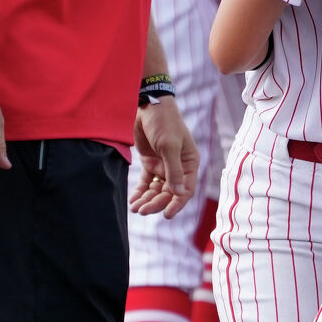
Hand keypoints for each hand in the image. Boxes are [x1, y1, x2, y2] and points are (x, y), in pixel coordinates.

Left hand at [131, 99, 199, 218]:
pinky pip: (146, 182)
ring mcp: (163, 165)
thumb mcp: (169, 145)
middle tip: (143, 210)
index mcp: (189, 163)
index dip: (177, 203)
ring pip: (156, 190)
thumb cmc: (164, 122)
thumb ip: (173, 170)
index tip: (166, 215)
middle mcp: (178, 167)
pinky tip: (133, 201)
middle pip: (169, 192)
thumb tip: (179, 194)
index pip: (186, 189)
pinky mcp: (150, 162)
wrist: (147, 106)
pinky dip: (140, 192)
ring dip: (147, 199)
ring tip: (135, 208)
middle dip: (156, 203)